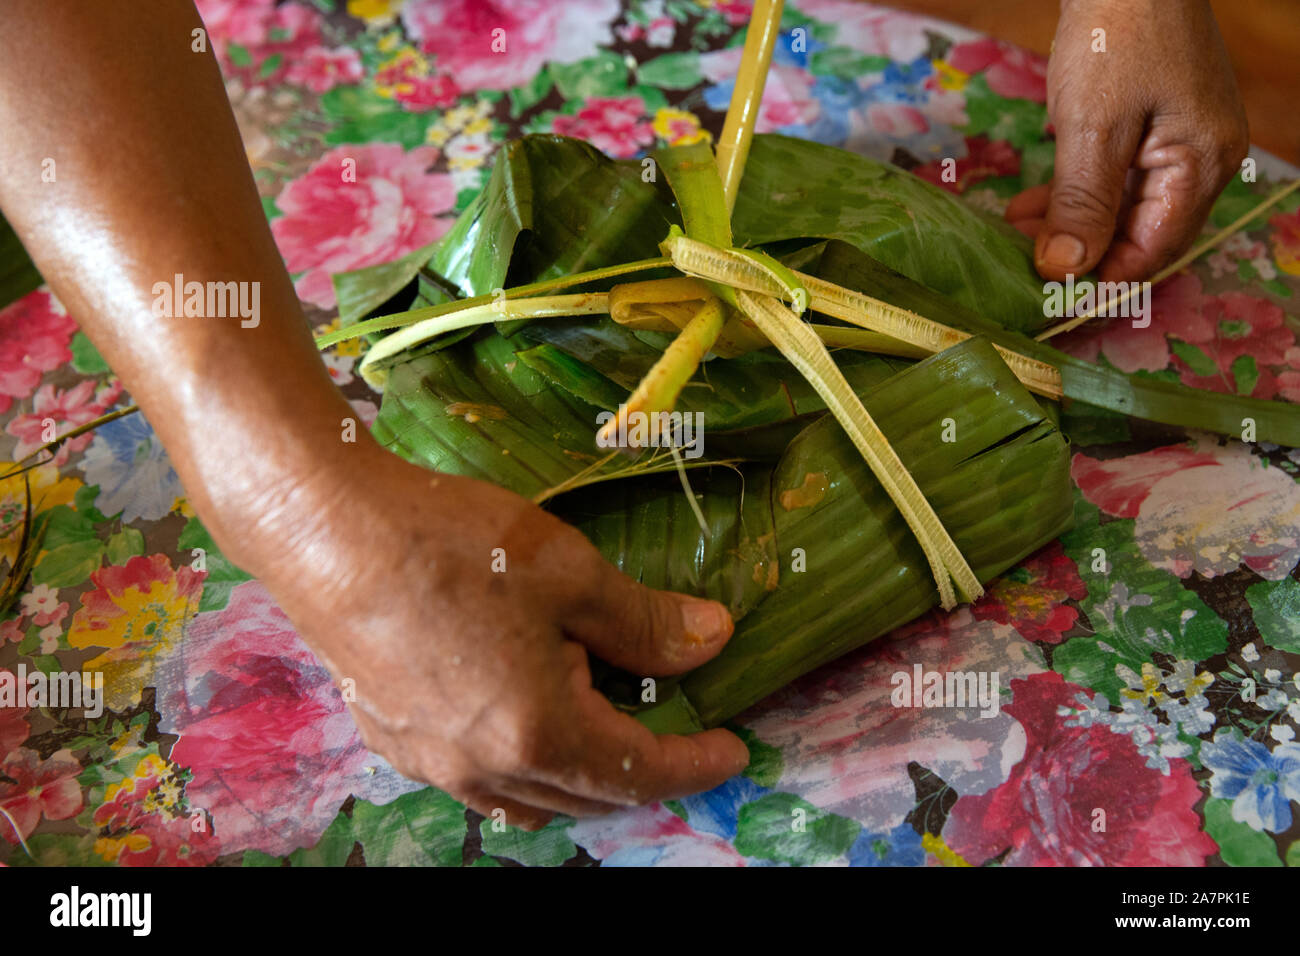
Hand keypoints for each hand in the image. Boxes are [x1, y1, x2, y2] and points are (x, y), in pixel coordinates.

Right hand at [231, 445, 750, 830]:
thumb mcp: (569, 573)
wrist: (326, 529)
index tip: (734, 748)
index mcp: (538, 731)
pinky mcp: (392, 736)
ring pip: (526, 800)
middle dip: (642, 774)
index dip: (695, 762)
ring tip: (608, 741)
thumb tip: (713, 640)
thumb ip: (644, 620)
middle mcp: (482, 766)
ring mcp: (429, 760)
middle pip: (585, 796)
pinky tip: (521, 728)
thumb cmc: (453, 544)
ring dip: (580, 784)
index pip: (639, 770)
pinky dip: (520, 773)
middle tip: (679, 737)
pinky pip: (474, 782)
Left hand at [1006, 0, 1248, 280]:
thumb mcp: (1094, 127)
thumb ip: (1081, 203)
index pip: (1151, 252)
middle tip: (1018, 257)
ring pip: (1121, 208)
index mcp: (1201, 166)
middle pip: (1138, 235)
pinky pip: (1114, 178)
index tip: (1043, 293)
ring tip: (1015, 229)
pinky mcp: (1150, 124)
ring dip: (1069, 224)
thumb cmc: (1117, 34)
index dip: (1098, 279)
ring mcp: (1177, 140)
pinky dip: (1075, 194)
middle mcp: (1200, 160)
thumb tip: (1066, 269)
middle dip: (1078, 251)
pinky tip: (1034, 203)